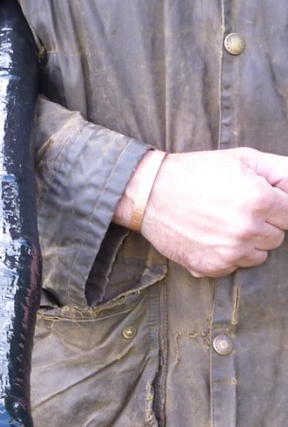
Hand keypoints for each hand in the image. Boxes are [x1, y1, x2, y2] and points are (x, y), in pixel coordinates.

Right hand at [114, 147, 287, 277]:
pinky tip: (211, 237)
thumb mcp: (243, 159)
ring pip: (259, 256)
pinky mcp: (212, 267)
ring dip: (248, 243)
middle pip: (277, 237)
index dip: (276, 206)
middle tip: (238, 210)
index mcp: (258, 200)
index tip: (259, 200)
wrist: (151, 194)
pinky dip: (228, 255)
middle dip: (264, 225)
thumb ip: (280, 171)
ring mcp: (229, 253)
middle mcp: (246, 230)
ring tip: (224, 224)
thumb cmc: (197, 173)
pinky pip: (235, 267)